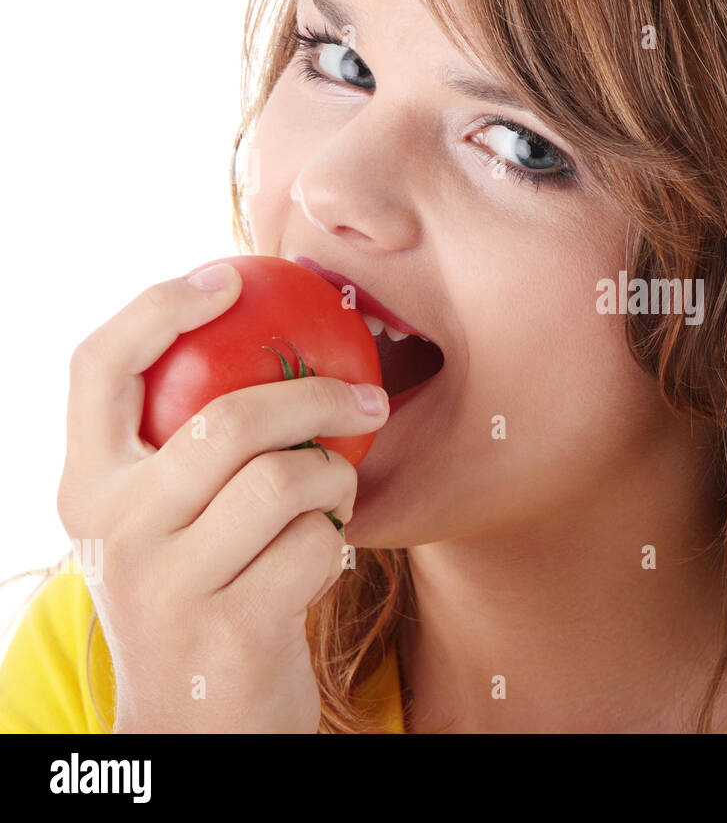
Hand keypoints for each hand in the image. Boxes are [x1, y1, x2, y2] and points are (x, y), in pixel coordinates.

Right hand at [56, 263, 388, 731]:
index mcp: (87, 486)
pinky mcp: (231, 629)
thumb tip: (266, 340)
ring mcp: (166, 583)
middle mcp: (112, 530)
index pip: (96, 366)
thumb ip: (186, 447)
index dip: (159, 306)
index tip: (228, 276)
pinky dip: (337, 541)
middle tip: (368, 398)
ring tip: (332, 496)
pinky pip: (317, 543)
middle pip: (226, 419)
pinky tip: (319, 559)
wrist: (196, 720)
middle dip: (316, 397)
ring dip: (332, 479)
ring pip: (284, 480)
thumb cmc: (198, 591)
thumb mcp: (164, 520)